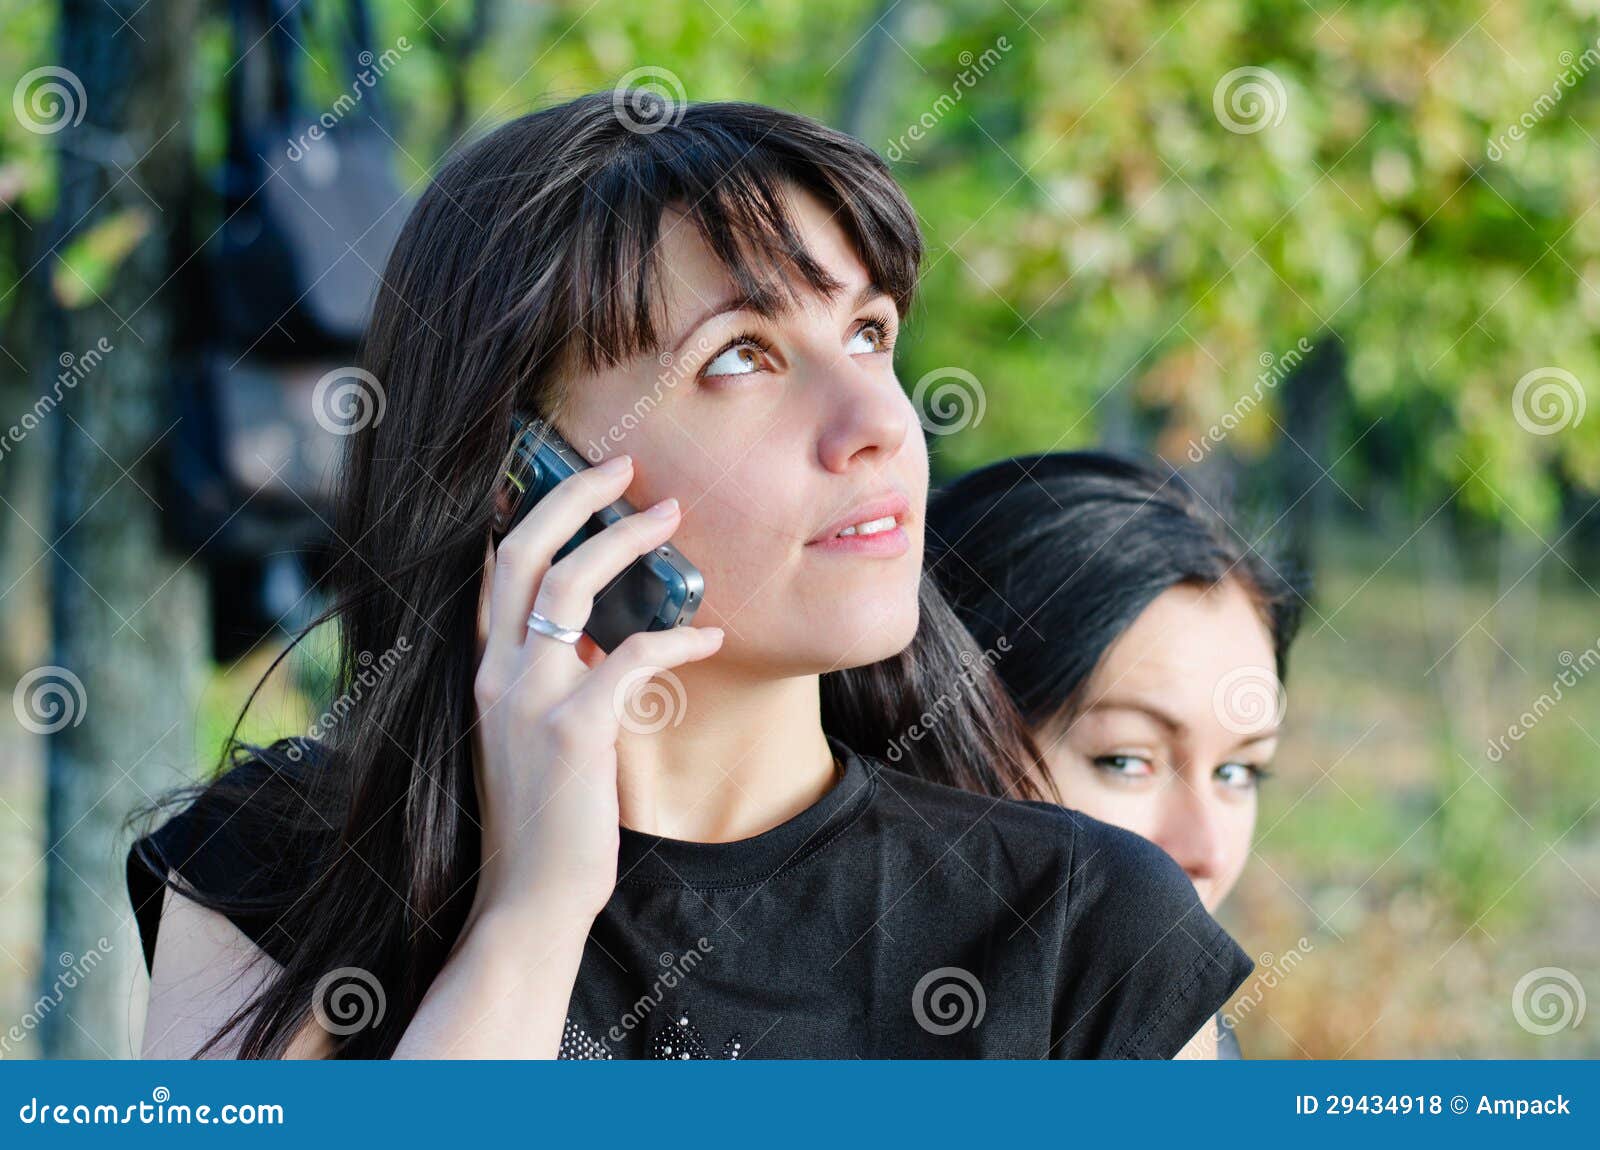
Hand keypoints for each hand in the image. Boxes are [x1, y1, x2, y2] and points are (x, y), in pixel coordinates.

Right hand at [467, 453, 722, 926]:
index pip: (497, 570)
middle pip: (523, 553)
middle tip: (626, 467)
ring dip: (627, 540)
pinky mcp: (573, 729)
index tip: (580, 479)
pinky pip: (630, 656)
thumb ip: (555, 683)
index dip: (534, 514)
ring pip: (570, 584)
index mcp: (488, 672)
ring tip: (673, 518)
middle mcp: (497, 673)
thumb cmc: (545, 820)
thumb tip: (597, 644)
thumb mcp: (533, 738)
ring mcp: (530, 698)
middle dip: (574, 497)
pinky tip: (708, 640)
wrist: (530, 899)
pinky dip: (676, 639)